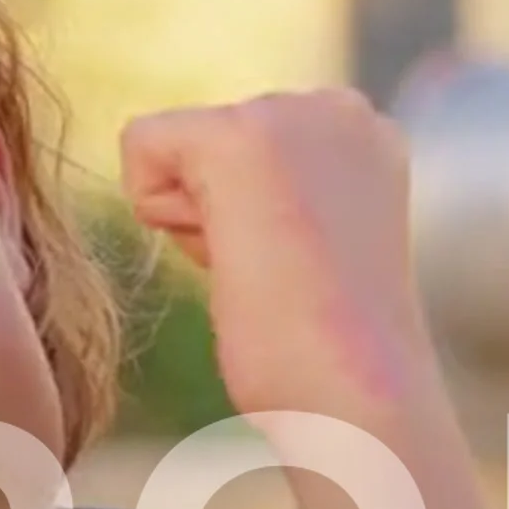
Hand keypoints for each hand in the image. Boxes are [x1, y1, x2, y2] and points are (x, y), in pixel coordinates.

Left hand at [117, 89, 445, 427]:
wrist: (361, 402)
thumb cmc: (334, 361)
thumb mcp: (320, 251)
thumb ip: (285, 200)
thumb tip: (225, 197)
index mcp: (368, 134)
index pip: (249, 150)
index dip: (254, 223)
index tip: (307, 273)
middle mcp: (338, 106)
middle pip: (206, 142)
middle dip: (225, 214)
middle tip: (286, 280)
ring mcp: (291, 113)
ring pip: (175, 148)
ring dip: (200, 222)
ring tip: (269, 273)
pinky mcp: (238, 136)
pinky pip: (140, 146)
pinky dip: (162, 213)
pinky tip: (231, 257)